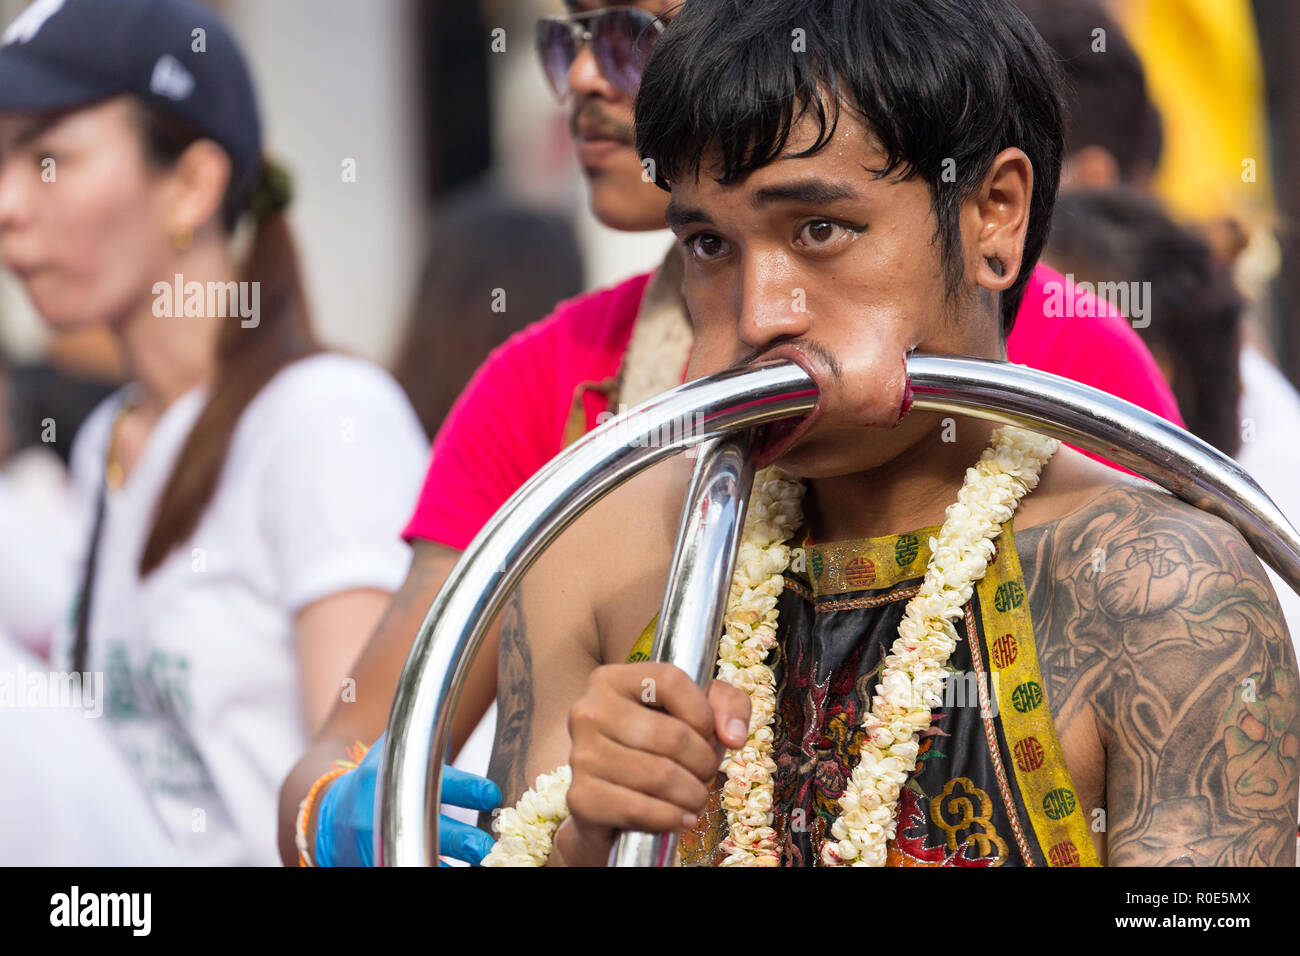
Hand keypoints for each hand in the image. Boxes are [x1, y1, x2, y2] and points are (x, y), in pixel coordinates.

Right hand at [314, 733, 501, 865]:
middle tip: (487, 844)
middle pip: (427, 827)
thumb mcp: (394, 750)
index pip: (434, 780)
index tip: (492, 795)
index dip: (466, 789)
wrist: (331, 816)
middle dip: (460, 839)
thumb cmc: (379, 778)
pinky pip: (402, 868)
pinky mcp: (374, 865)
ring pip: (416, 855)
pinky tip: (452, 870)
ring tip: (481, 864)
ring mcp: (376, 843)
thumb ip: (426, 736)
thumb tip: (455, 695)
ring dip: (446, 863)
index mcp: (391, 776)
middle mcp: (383, 811)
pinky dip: (424, 867)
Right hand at [558, 662, 749, 865]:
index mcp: (610, 680)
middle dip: (704, 763)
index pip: (670, 680)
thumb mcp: (695, 714)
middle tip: (705, 775)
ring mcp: (580, 755)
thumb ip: (727, 705)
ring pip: (660, 775)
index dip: (704, 712)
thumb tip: (733, 735)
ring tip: (695, 797)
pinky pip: (639, 808)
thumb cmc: (657, 751)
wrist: (609, 805)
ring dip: (693, 794)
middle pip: (672, 735)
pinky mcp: (580, 797)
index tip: (710, 734)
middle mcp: (588, 711)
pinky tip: (681, 818)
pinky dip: (671, 818)